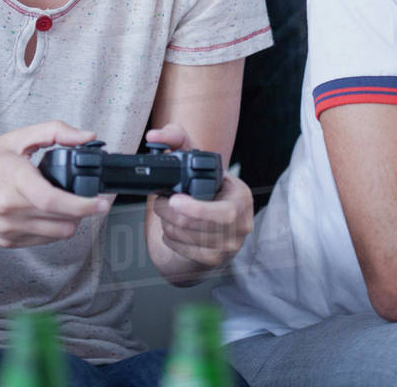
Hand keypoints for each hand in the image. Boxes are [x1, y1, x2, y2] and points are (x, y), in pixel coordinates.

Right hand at [0, 121, 111, 247]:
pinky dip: (52, 228)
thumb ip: (54, 132)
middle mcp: (11, 210)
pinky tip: (46, 211)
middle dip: (84, 211)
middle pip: (65, 222)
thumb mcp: (14, 139)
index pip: (57, 201)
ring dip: (70, 221)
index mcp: (15, 180)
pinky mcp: (6, 242)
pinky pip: (42, 240)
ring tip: (66, 203)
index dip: (86, 205)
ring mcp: (8, 229)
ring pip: (57, 235)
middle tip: (90, 197)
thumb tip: (87, 137)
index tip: (103, 201)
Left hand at [146, 124, 253, 269]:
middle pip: (197, 226)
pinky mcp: (213, 261)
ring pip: (185, 237)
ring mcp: (228, 247)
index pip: (224, 213)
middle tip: (160, 201)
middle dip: (169, 213)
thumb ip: (176, 138)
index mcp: (242, 198)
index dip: (196, 210)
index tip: (174, 200)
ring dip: (166, 223)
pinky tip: (173, 227)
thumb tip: (154, 136)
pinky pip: (181, 249)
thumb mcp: (196, 159)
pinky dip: (169, 237)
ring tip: (166, 212)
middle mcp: (241, 225)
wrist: (212, 217)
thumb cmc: (204, 185)